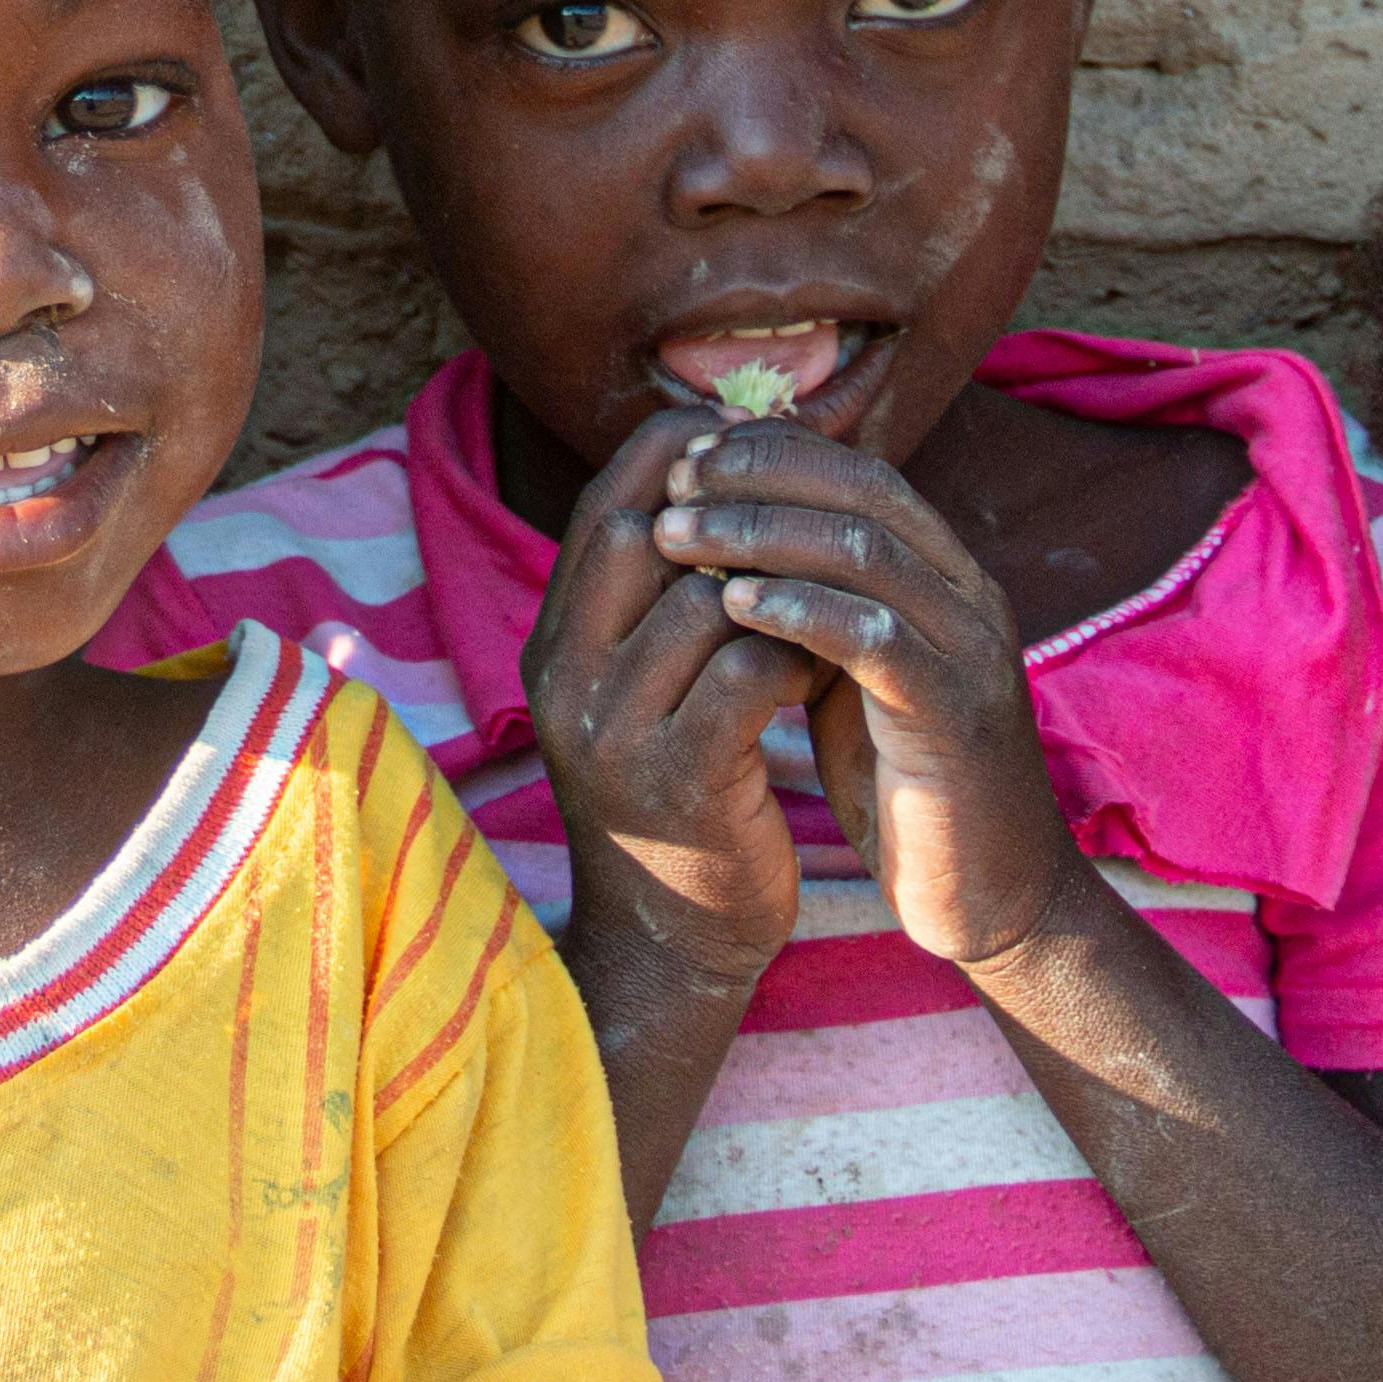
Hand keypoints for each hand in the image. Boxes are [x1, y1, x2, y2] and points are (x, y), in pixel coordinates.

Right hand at [523, 406, 822, 991]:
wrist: (670, 942)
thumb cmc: (679, 797)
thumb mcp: (639, 691)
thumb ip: (659, 599)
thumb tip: (719, 477)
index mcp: (555, 644)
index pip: (605, 503)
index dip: (680, 455)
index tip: (751, 439)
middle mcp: (566, 677)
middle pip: (646, 533)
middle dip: (739, 516)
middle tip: (807, 523)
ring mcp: (613, 728)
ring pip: (705, 598)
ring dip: (784, 591)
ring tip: (827, 607)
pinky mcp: (678, 775)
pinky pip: (747, 669)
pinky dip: (799, 654)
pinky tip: (825, 670)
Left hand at [649, 420, 1075, 969]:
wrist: (989, 896)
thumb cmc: (905, 783)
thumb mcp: (849, 677)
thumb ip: (812, 609)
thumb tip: (720, 548)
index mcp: (944, 577)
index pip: (857, 472)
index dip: (771, 452)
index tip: (686, 455)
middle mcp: (967, 595)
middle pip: (863, 491)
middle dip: (759, 474)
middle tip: (675, 482)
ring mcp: (971, 651)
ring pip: (866, 552)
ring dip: (760, 532)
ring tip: (678, 534)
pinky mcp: (957, 717)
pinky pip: (877, 641)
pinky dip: (801, 612)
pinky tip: (733, 605)